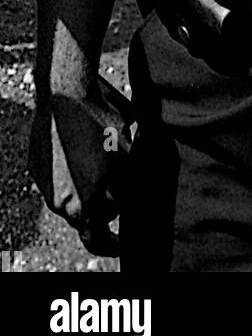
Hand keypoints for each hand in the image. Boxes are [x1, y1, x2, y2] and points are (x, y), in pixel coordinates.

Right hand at [28, 79, 132, 255]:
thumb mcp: (127, 155)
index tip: (124, 241)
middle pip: (86, 217)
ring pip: (70, 198)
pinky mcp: (35, 167)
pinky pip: (57, 179)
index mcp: (84, 206)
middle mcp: (60, 203)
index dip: (114, 242)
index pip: (99, 238)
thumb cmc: (103, 121)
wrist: (65, 92)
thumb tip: (132, 198)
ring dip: (85, 190)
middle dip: (102, 209)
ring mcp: (44, 186)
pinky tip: (82, 149)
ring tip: (101, 164)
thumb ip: (128, 185)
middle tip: (117, 192)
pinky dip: (70, 172)